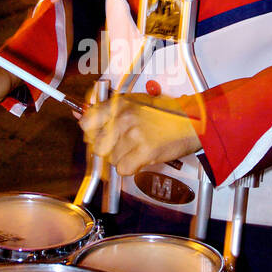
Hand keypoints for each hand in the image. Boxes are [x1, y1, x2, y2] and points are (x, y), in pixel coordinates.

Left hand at [80, 92, 201, 175]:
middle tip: (121, 145)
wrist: (193, 121)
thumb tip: (78, 114)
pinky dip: (130, 168)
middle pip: (97, 145)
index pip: (86, 122)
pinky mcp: (145, 151)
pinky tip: (140, 158)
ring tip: (137, 149)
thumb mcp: (134, 102)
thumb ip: (107, 109)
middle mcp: (124, 118)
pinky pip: (123, 169)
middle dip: (107, 149)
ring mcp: (134, 135)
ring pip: (111, 159)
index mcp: (119, 104)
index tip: (99, 135)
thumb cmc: (167, 112)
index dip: (91, 133)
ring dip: (122, 158)